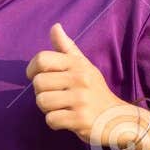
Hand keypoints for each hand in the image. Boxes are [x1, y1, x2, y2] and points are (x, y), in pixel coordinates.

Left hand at [25, 23, 145, 146]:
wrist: (117, 118)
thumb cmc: (95, 91)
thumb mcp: (84, 66)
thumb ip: (66, 47)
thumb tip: (55, 27)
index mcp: (78, 64)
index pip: (42, 59)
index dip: (32, 69)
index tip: (37, 77)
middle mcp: (80, 79)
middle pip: (38, 82)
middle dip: (41, 92)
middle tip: (55, 96)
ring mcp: (81, 99)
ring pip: (42, 101)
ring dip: (47, 109)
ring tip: (61, 108)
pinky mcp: (80, 119)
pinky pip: (51, 119)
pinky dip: (55, 123)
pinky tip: (67, 120)